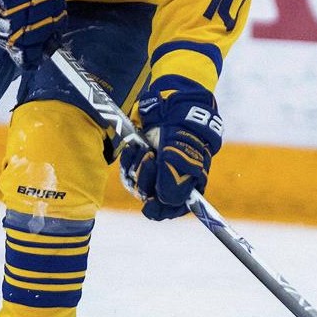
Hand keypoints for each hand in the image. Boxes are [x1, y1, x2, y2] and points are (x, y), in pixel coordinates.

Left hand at [119, 76, 222, 220]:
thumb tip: (164, 202)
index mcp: (189, 184)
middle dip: (148, 180)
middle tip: (152, 159)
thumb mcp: (180, 155)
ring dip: (138, 167)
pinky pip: (128, 171)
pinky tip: (135, 147)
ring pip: (138, 185)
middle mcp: (171, 180)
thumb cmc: (182, 131)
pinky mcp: (140, 160)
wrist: (171, 105)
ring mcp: (154, 171)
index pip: (175, 209)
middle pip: (153, 199)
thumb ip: (173, 180)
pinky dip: (129, 160)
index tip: (151, 207)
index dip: (162, 210)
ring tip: (146, 149)